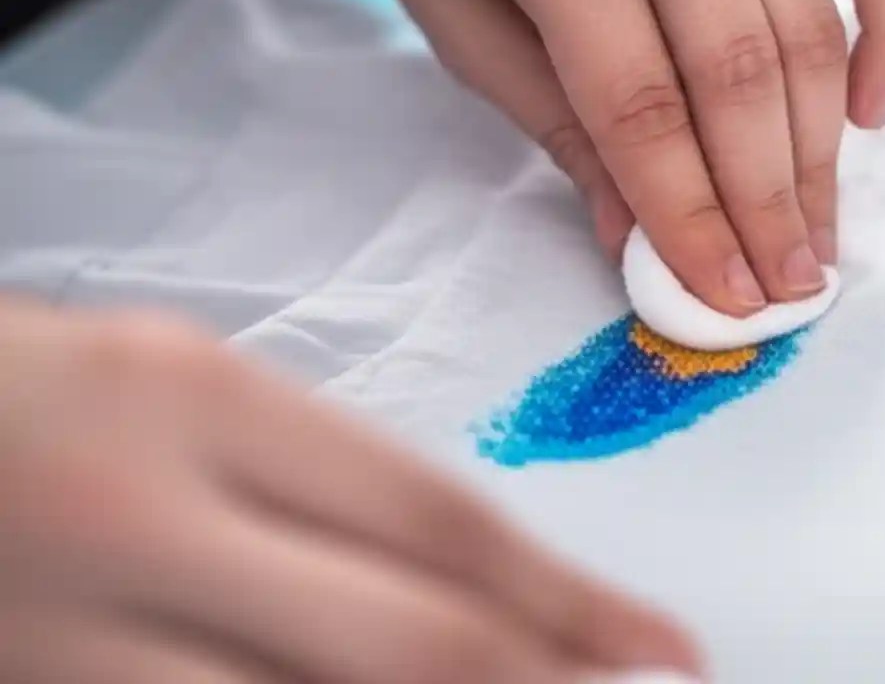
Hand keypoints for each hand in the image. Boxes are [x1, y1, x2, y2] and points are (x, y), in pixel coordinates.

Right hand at [0, 296, 698, 682]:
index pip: (441, 523)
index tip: (662, 644)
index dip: (573, 598)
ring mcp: (77, 636)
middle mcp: (147, 518)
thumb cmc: (37, 394)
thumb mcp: (185, 389)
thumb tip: (465, 581)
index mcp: (201, 401)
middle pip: (410, 642)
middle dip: (545, 681)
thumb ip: (319, 482)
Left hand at [387, 0, 884, 314]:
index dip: (688, 213)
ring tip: (815, 233)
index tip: (726, 295)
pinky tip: (866, 114)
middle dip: (768, 200)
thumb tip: (633, 239)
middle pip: (738, 73)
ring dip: (820, 146)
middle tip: (791, 286)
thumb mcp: (467, 23)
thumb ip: (557, 123)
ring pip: (805, 28)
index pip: (639, 105)